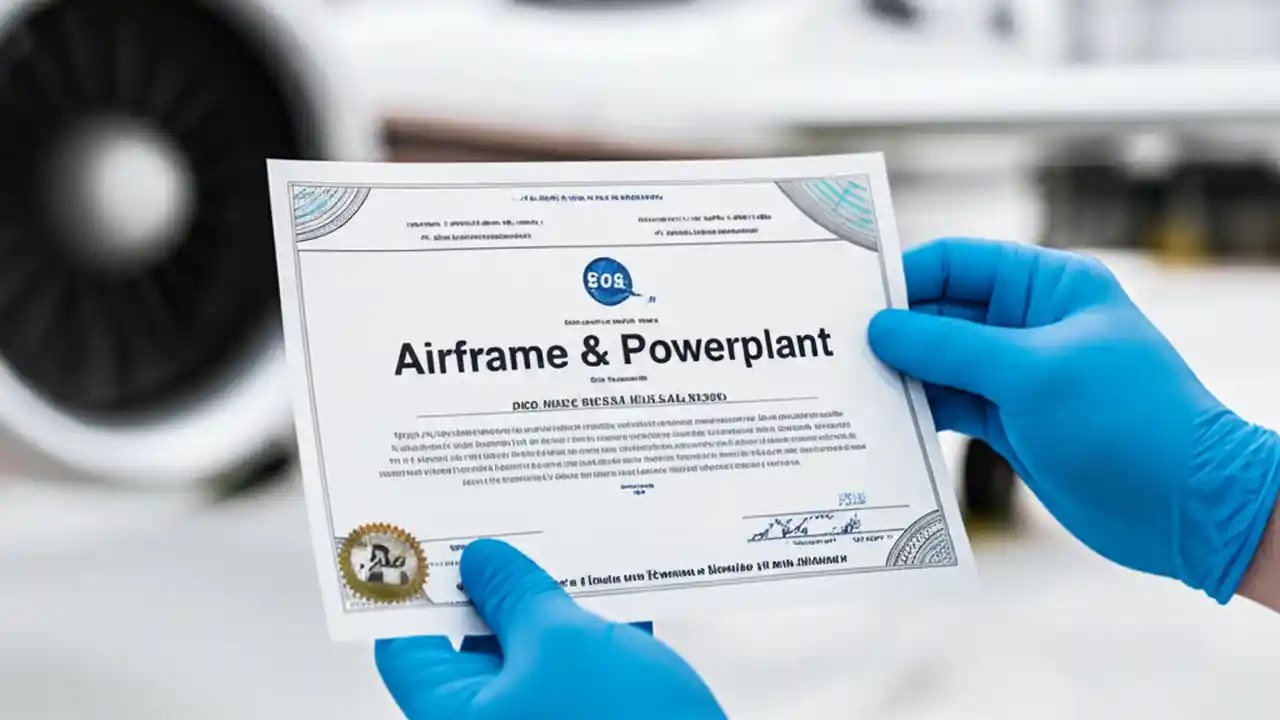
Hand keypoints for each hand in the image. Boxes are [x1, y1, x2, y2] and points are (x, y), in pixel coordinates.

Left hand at [375, 539, 724, 718]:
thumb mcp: (562, 641)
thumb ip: (516, 594)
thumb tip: (481, 560)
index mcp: (456, 717)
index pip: (407, 646)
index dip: (417, 589)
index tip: (435, 539)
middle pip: (470, 646)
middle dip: (496, 587)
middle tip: (513, 532)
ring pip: (530, 657)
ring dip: (553, 606)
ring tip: (572, 552)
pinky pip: (576, 675)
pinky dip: (594, 636)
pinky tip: (621, 595)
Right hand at [868, 238, 1279, 601]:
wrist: (1185, 509)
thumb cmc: (1127, 422)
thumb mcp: (1032, 373)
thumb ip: (950, 349)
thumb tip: (881, 329)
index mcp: (1048, 286)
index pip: (956, 264)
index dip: (902, 278)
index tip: (850, 302)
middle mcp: (1028, 324)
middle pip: (940, 315)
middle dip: (892, 333)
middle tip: (833, 351)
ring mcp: (1017, 376)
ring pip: (939, 365)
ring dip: (899, 377)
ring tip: (847, 389)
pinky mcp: (1009, 422)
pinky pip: (949, 407)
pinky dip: (917, 413)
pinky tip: (881, 424)